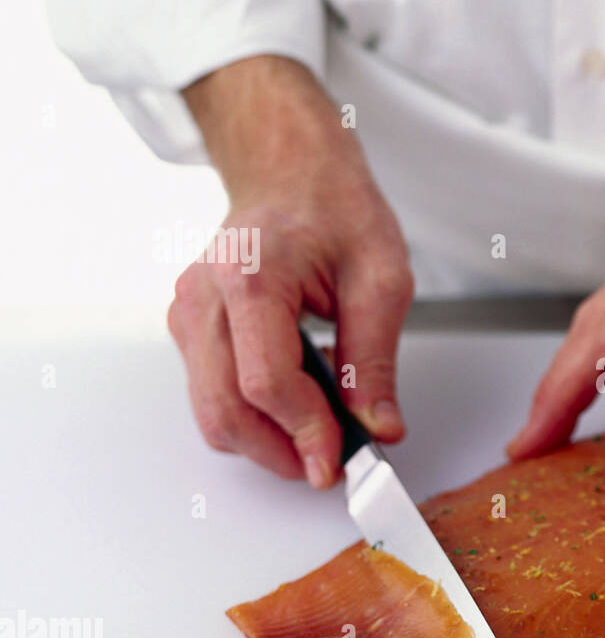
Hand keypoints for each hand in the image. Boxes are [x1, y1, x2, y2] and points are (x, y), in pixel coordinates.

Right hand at [167, 56, 412, 486]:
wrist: (292, 171)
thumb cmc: (335, 209)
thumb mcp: (382, 279)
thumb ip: (375, 360)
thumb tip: (379, 427)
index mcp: (251, 275)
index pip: (266, 382)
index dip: (305, 432)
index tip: (338, 463)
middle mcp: (204, 296)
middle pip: (225, 409)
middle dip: (280, 452)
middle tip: (332, 465)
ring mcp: (188, 313)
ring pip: (211, 411)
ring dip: (265, 441)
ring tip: (321, 435)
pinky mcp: (190, 328)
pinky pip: (212, 393)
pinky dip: (252, 417)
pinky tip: (296, 406)